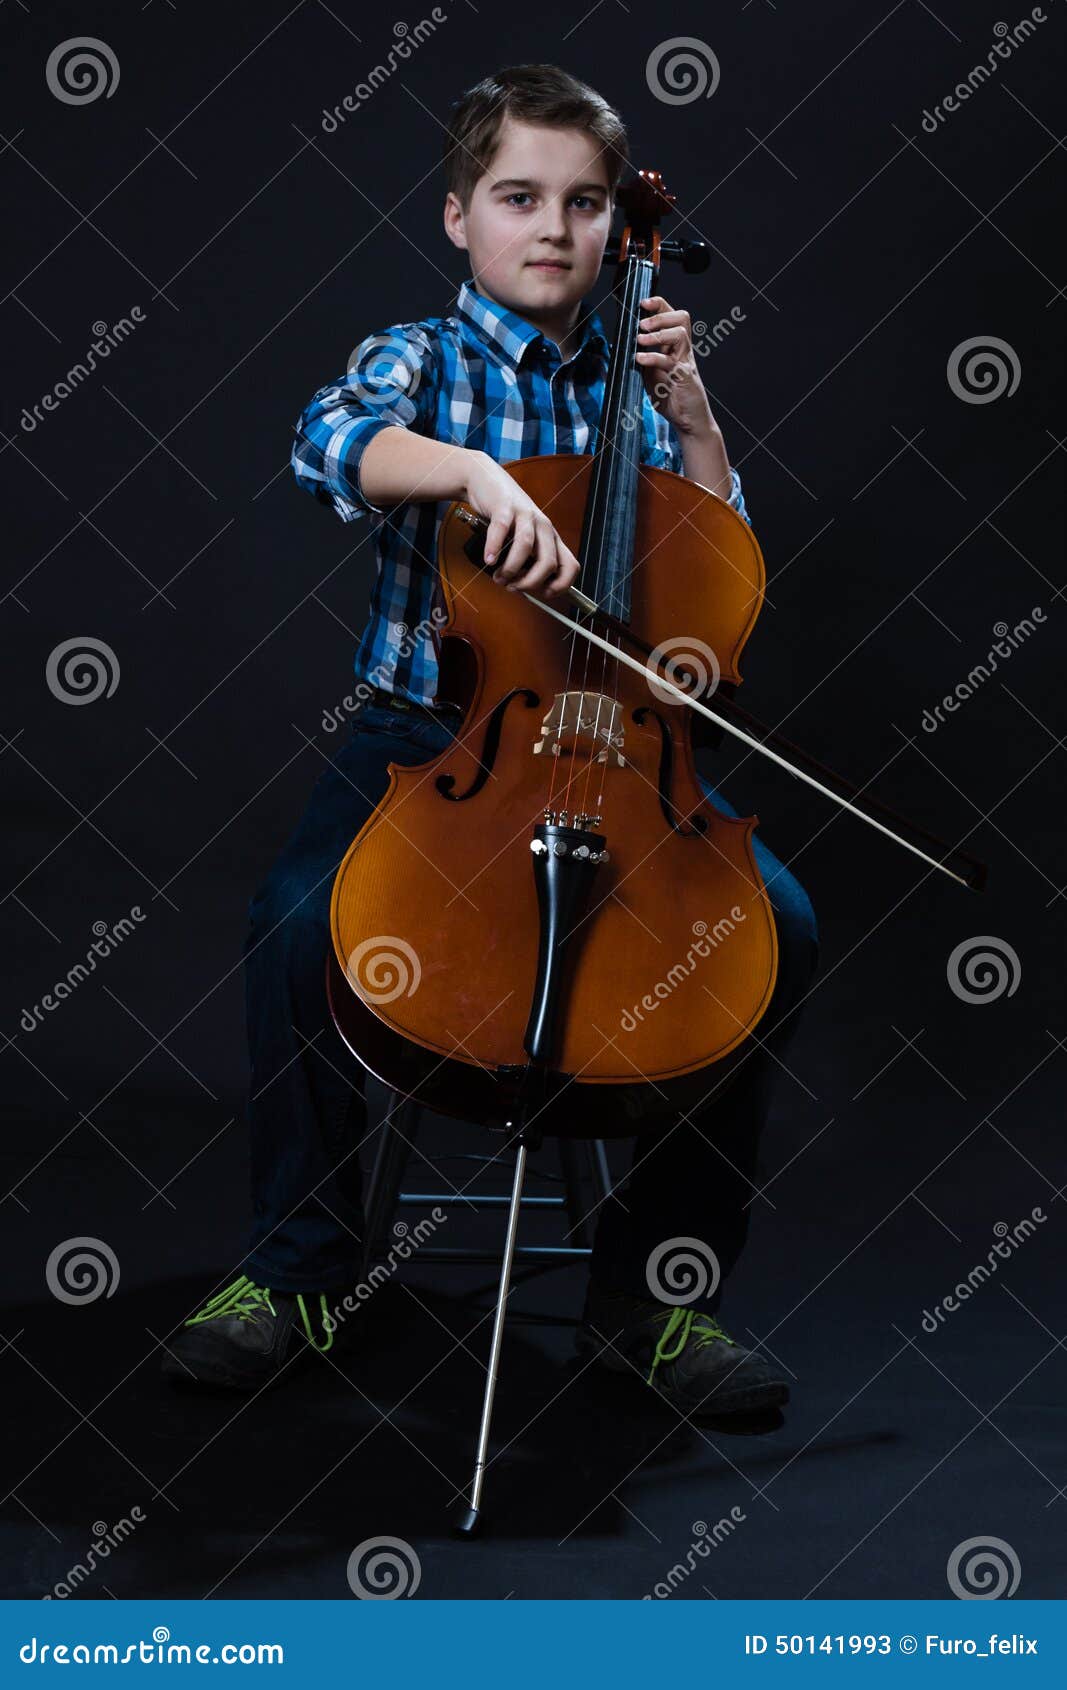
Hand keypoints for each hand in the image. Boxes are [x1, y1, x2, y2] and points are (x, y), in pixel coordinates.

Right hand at [463, 453, 579, 601]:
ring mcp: (525, 514)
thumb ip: (527, 560)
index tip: (542, 594)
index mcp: (551, 537)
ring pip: (526, 548)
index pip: (571, 566)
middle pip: (549, 563)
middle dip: (530, 583)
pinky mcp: (505, 506)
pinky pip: (501, 530)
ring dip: (511, 569)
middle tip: (513, 586)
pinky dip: (494, 548)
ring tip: (498, 576)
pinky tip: (489, 560)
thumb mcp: (524, 537)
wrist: (486, 480)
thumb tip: (524, 589)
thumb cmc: (505, 515)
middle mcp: (544, 526)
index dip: (560, 586)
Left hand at [635, 294, 716, 438]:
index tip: (643, 302)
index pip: (673, 316)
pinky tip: (640, 359)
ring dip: (657, 333)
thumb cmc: (673, 398)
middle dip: (659, 315)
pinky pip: (670, 361)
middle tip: (642, 323)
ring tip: (641, 339)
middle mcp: (684, 351)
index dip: (659, 305)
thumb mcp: (652, 375)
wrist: (690, 421)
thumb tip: (626, 347)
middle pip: (681, 318)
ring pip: (679, 334)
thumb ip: (644, 360)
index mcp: (676, 348)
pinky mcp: (684, 378)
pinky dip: (653, 357)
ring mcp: (686, 363)